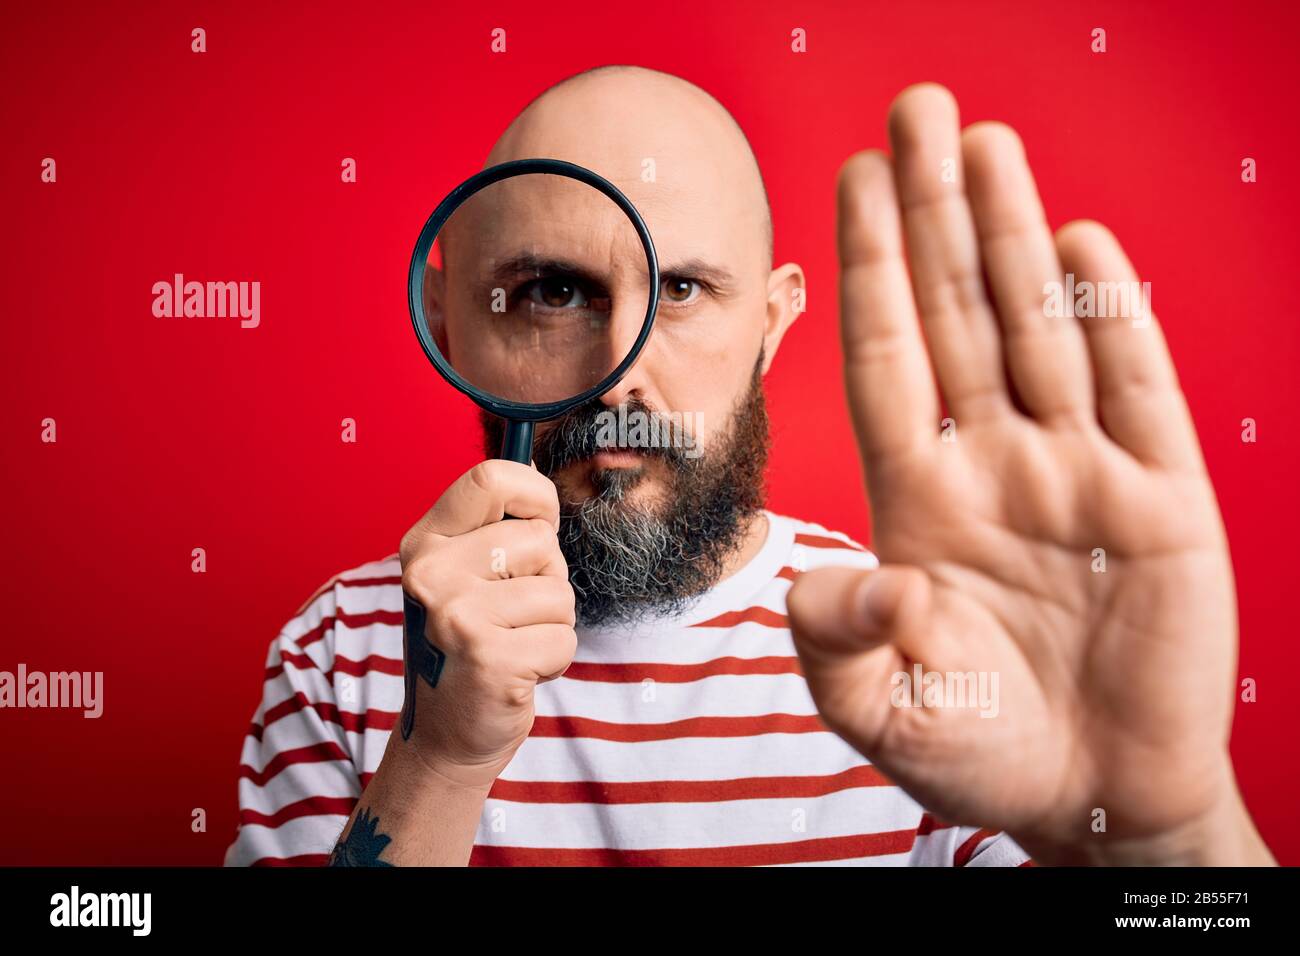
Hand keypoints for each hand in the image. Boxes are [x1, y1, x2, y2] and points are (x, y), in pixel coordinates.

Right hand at [396, 460, 576, 789]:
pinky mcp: (489, 658)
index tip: (539, 527)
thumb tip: (531, 461)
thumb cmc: (468, 646)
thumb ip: (494, 526)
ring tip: (512, 644)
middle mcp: (430, 573)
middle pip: (540, 540)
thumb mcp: (465, 575)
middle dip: (548, 579)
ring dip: (552, 624)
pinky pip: (564, 638)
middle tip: (512, 615)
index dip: (535, 497)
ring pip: (559, 592)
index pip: (490, 478)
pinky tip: (518, 674)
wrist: (446, 736)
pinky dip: (554, 660)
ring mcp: (456, 616)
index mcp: (424, 542)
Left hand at [787, 84, 1271, 864]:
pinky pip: (1133, 390)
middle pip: (957, 312)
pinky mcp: (1161, 500)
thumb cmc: (975, 752)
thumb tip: (856, 575)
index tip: (848, 180)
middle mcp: (994, 462)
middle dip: (935, 212)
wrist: (1089, 802)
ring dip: (1013, 233)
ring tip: (983, 143)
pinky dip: (1111, 318)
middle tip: (913, 109)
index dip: (869, 268)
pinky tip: (1077, 243)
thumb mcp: (878, 711)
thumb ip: (837, 643)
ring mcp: (1079, 471)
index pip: (885, 357)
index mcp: (921, 497)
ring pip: (1041, 327)